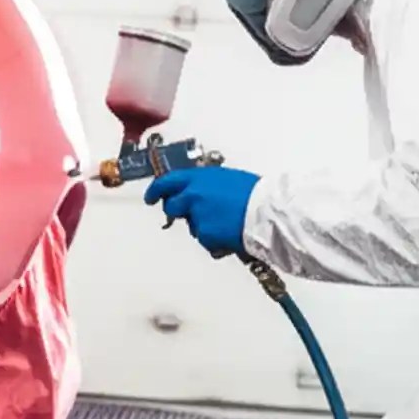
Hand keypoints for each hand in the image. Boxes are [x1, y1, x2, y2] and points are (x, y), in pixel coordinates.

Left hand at [144, 167, 259, 257]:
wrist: (267, 213)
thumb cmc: (255, 193)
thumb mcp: (227, 179)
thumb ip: (207, 185)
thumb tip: (199, 191)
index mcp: (199, 178)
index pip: (167, 182)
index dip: (156, 190)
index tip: (151, 197)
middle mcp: (193, 195)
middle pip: (171, 206)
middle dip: (177, 212)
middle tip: (191, 215)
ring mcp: (197, 216)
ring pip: (192, 225)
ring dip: (203, 226)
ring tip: (227, 222)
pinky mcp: (205, 234)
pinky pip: (205, 240)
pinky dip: (215, 240)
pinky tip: (231, 234)